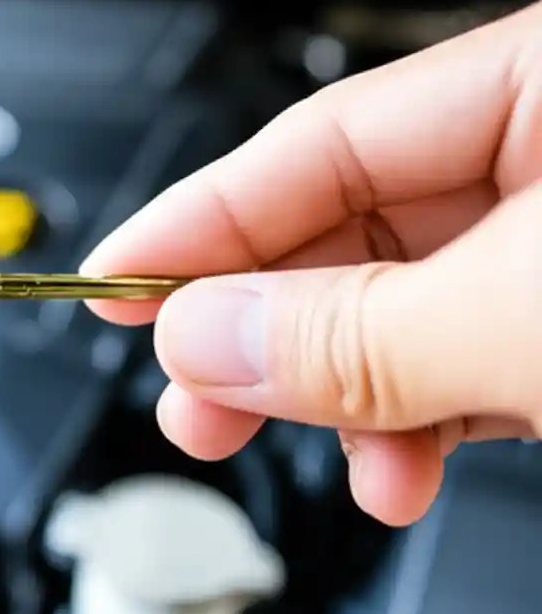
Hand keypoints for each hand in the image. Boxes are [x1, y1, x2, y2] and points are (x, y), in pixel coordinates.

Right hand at [80, 1, 541, 526]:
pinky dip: (416, 429)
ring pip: (401, 318)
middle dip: (262, 335)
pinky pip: (463, 369)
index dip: (199, 220)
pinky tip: (397, 472)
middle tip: (187, 397)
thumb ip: (355, 333)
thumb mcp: (525, 315)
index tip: (112, 282)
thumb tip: (201, 340)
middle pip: (347, 236)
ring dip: (341, 403)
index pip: (317, 142)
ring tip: (313, 456)